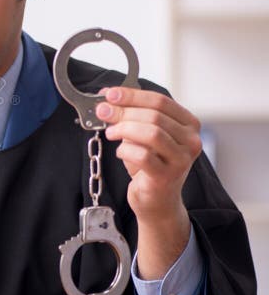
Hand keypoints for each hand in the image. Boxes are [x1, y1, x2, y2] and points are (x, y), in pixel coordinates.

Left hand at [96, 87, 202, 278]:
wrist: (156, 200)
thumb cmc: (149, 163)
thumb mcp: (143, 134)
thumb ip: (131, 114)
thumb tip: (107, 97)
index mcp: (188, 124)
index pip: (160, 101)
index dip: (132, 95)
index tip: (110, 94)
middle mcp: (191, 141)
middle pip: (154, 115)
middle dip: (123, 111)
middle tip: (102, 111)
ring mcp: (181, 160)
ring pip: (151, 133)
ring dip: (123, 129)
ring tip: (110, 133)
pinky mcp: (167, 176)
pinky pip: (142, 155)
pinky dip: (125, 150)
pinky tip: (120, 152)